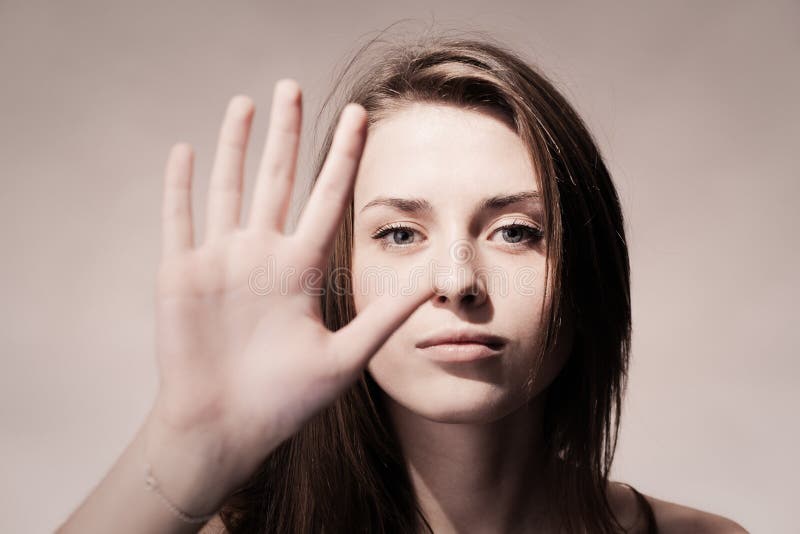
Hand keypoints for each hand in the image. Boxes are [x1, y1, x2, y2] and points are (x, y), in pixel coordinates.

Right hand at [151, 80, 433, 492]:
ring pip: (229, 188)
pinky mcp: (181, 273)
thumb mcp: (345, 356)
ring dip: (234, 145)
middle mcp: (263, 256)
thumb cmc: (284, 400)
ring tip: (246, 103)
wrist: (226, 428)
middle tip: (293, 86)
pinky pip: (179, 219)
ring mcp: (221, 260)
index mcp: (301, 269)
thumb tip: (436, 279)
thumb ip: (386, 314)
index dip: (343, 156)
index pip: (328, 198)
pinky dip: (180, 186)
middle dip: (287, 134)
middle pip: (278, 180)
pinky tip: (186, 151)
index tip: (360, 115)